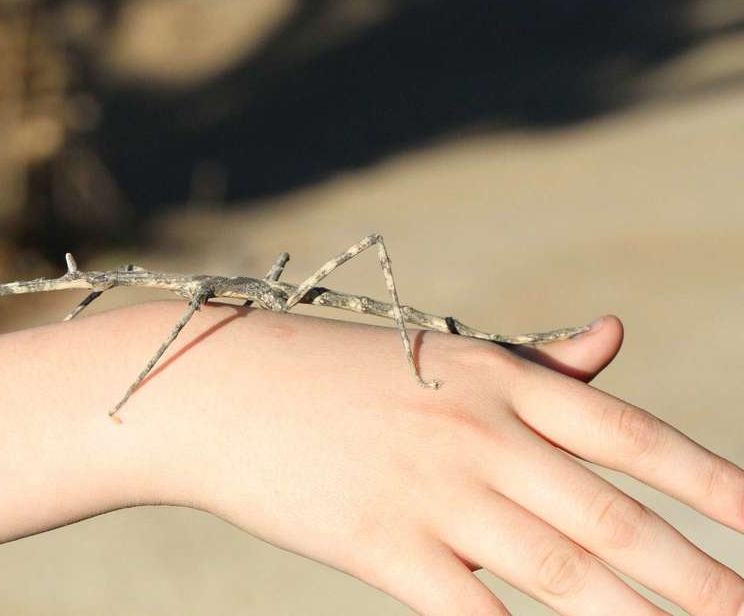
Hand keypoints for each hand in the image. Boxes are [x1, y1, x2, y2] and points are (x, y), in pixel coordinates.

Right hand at [158, 307, 743, 614]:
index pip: (633, 435)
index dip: (715, 485)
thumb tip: (616, 334)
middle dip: (703, 579)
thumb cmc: (331, 372)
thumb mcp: (438, 352)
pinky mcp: (383, 546)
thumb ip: (535, 363)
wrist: (219, 387)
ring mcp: (435, 492)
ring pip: (568, 576)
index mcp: (499, 379)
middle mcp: (482, 433)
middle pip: (617, 520)